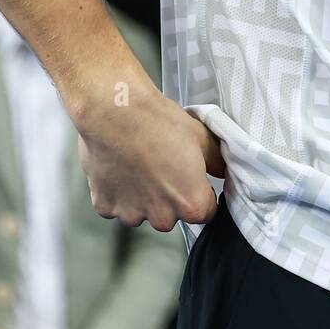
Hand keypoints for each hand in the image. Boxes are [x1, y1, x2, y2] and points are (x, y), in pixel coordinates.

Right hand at [76, 86, 225, 230]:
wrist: (114, 111)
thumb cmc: (157, 121)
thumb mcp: (200, 136)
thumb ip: (217, 161)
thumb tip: (224, 171)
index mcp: (191, 203)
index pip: (205, 212)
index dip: (200, 193)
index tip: (191, 178)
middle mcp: (162, 217)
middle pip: (172, 215)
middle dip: (170, 197)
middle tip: (163, 166)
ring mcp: (131, 214)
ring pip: (143, 212)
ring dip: (143, 196)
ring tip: (139, 164)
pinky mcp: (105, 207)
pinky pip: (117, 205)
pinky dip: (118, 192)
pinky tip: (121, 167)